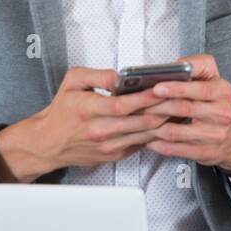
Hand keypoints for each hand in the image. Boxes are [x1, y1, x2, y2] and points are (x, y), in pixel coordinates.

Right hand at [0, 67, 172, 180]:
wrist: (48, 143)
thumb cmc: (62, 111)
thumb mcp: (72, 82)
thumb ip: (96, 75)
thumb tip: (119, 75)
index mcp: (88, 110)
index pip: (123, 105)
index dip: (146, 97)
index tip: (163, 87)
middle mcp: (100, 131)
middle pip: (141, 120)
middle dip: (165, 108)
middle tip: (182, 96)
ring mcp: (109, 146)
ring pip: (146, 134)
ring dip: (166, 122)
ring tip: (181, 107)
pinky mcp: (115, 155)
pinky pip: (142, 144)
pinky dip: (157, 132)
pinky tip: (169, 121)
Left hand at [145, 54, 230, 169]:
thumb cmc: (214, 102)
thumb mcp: (211, 78)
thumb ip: (195, 67)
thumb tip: (172, 67)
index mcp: (223, 91)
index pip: (200, 89)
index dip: (177, 88)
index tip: (156, 87)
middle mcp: (223, 113)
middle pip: (184, 109)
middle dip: (158, 106)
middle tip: (140, 104)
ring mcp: (216, 134)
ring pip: (175, 132)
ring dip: (154, 126)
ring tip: (142, 121)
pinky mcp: (206, 151)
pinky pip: (175, 149)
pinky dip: (158, 144)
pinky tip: (150, 138)